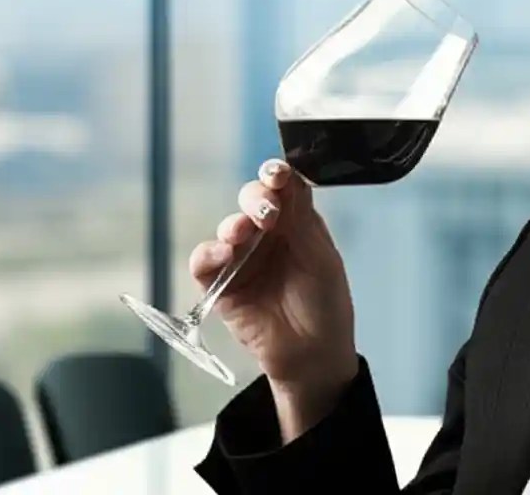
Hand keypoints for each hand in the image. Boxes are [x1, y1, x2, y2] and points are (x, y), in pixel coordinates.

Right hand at [189, 159, 358, 393]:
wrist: (313, 355)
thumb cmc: (325, 305)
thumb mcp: (321, 258)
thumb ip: (302, 220)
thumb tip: (288, 176)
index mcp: (296, 224)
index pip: (282, 189)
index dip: (276, 176)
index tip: (276, 173)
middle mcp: (266, 236)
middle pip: (251, 200)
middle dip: (255, 198)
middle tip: (267, 211)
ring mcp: (242, 259)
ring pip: (227, 228)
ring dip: (233, 224)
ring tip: (243, 231)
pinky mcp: (221, 285)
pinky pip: (204, 262)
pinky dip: (209, 253)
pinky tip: (223, 255)